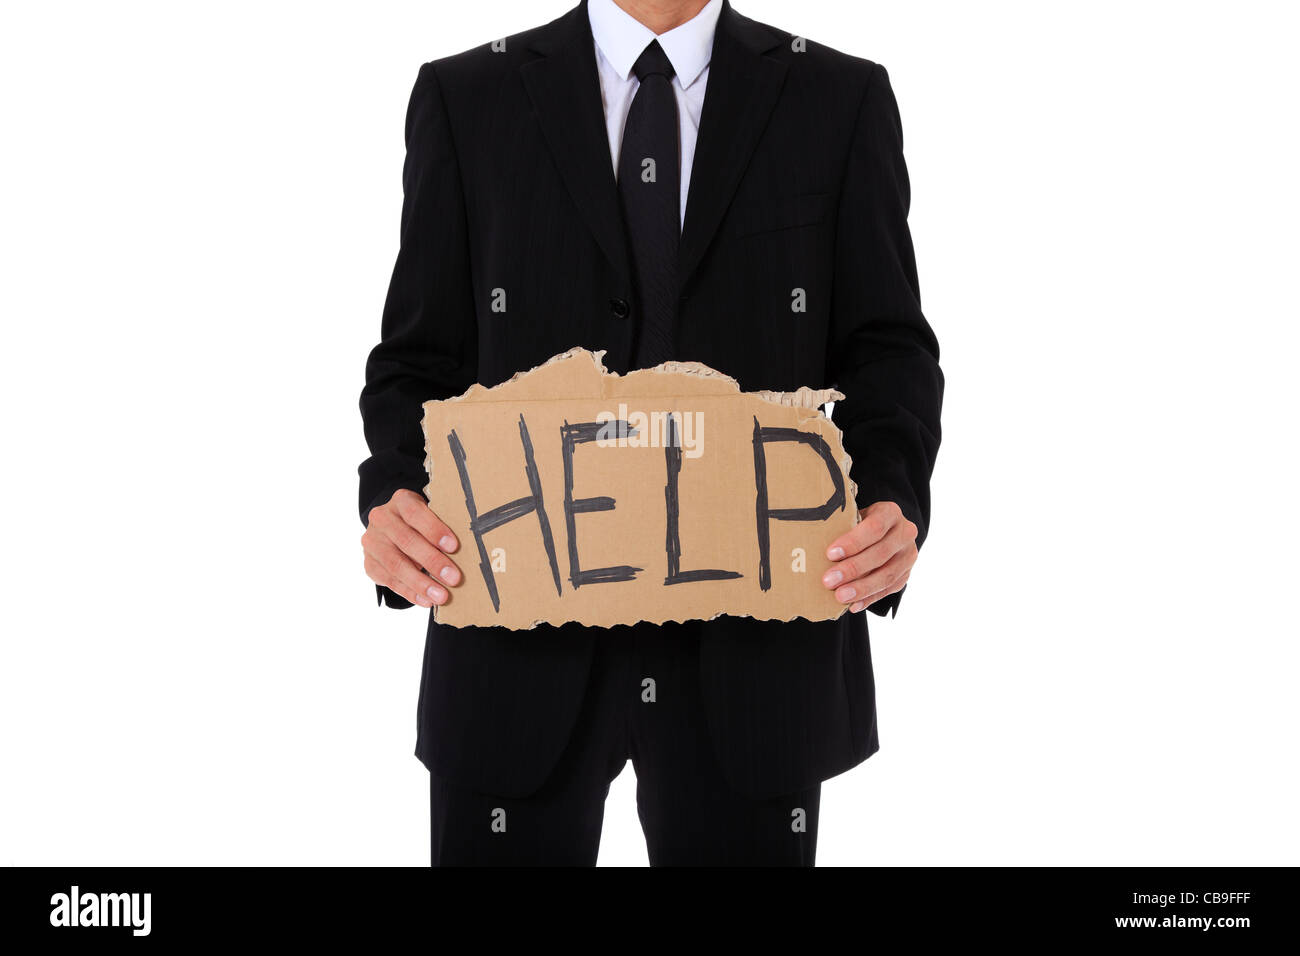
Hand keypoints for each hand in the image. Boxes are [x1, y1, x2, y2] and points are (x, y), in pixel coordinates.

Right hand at [362, 489, 462, 607]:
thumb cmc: (421, 522)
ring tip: (441, 596)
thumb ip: (444, 524)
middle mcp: (382, 519)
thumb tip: (471, 548)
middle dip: (432, 561)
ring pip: (396, 564)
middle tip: (454, 578)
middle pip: (407, 541)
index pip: (415, 513)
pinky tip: (426, 600)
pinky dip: (409, 592)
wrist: (391, 528)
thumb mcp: (431, 514)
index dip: (434, 530)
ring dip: (421, 583)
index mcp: (401, 501)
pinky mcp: (369, 563)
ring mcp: (372, 541)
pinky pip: (389, 581)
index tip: (454, 546)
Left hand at [822, 501, 917, 611]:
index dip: (853, 542)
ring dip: (861, 588)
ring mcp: (908, 555)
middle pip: (880, 554)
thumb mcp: (853, 515)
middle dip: (853, 569)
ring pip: (887, 575)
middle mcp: (905, 533)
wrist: (885, 531)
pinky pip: (889, 590)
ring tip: (840, 596)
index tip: (830, 554)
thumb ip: (841, 523)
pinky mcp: (906, 574)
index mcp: (890, 513)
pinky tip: (853, 605)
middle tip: (829, 580)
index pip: (874, 527)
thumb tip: (810, 538)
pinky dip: (869, 599)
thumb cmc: (860, 522)